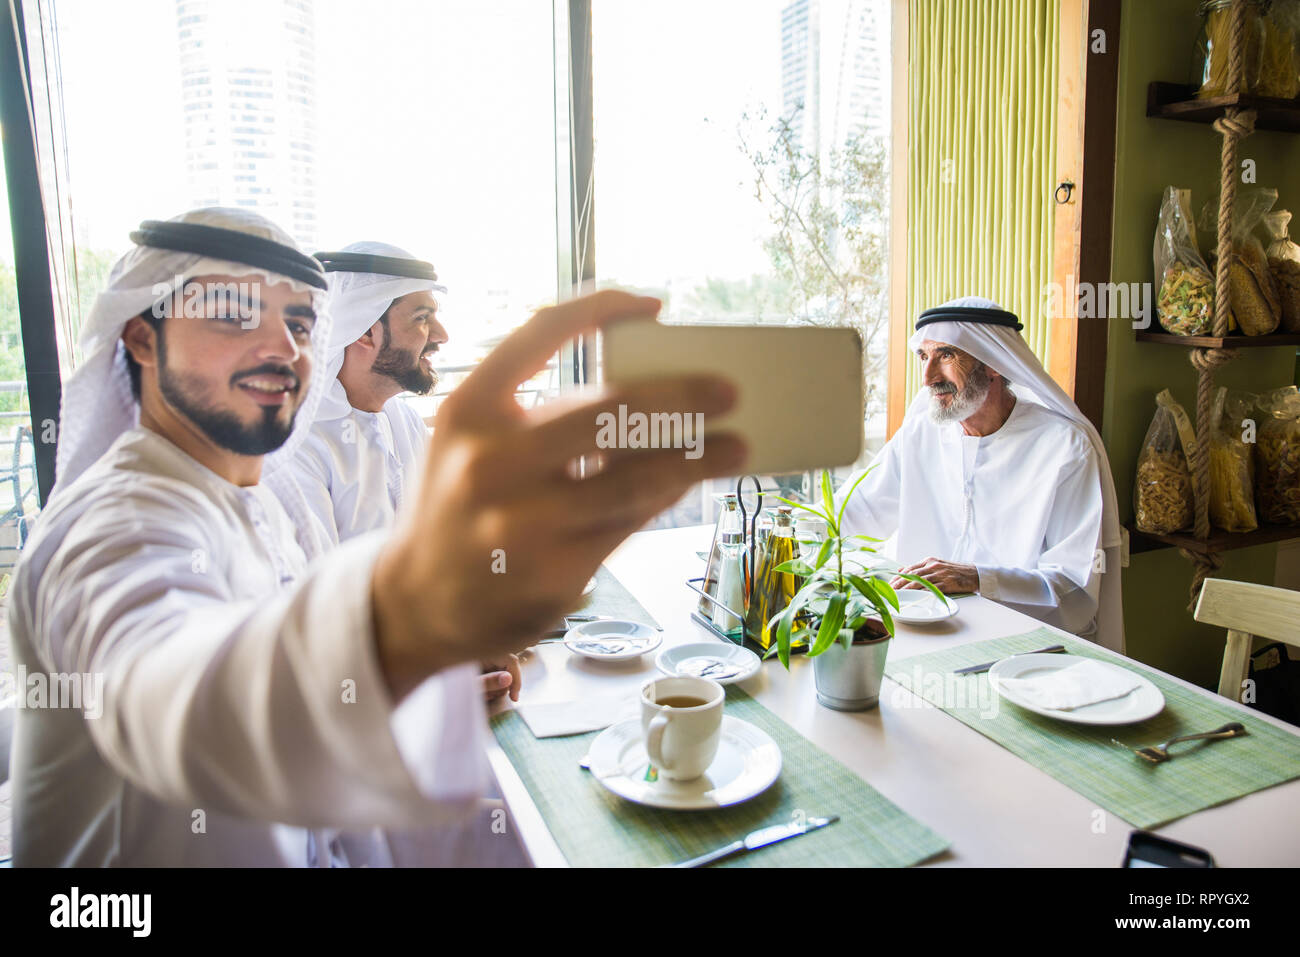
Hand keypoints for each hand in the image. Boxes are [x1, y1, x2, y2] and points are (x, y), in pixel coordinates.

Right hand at [371, 290, 747, 697]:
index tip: (655, 304)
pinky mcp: (553, 570)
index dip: (602, 309)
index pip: (540, 333)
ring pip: (632, 477)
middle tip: (727, 390)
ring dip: (696, 459)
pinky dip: (667, 498)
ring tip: (737, 446)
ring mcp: (523, 521)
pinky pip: (628, 523)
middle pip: (607, 411)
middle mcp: (491, 460)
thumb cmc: (456, 508)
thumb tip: (641, 391)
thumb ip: (531, 412)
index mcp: (468, 410)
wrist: (411, 603)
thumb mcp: (467, 444)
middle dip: (680, 397)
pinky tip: (689, 483)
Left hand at [890, 557, 977, 594]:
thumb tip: (900, 570)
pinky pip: (932, 588)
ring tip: (898, 594)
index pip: (909, 568)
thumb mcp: (935, 565)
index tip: (890, 584)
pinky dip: (922, 592)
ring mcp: (940, 574)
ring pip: (920, 581)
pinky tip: (915, 597)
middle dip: (899, 582)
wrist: (973, 574)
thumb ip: (918, 568)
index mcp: (929, 561)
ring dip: (907, 588)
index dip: (898, 577)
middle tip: (890, 590)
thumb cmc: (952, 571)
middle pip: (912, 574)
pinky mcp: (947, 583)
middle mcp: (933, 566)